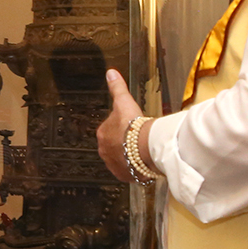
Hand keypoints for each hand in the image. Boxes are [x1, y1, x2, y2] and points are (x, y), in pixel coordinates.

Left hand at [97, 69, 144, 183]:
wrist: (145, 146)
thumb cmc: (134, 125)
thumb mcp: (124, 101)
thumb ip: (116, 87)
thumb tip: (110, 73)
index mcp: (102, 134)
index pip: (109, 130)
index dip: (121, 128)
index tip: (130, 127)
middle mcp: (104, 151)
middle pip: (114, 145)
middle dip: (123, 143)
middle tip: (136, 139)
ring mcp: (113, 164)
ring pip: (120, 159)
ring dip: (128, 156)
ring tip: (140, 151)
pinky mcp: (123, 175)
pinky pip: (127, 172)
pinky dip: (133, 168)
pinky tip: (142, 163)